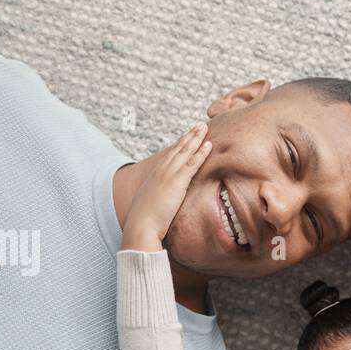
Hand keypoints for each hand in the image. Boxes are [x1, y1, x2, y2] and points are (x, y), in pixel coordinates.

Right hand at [122, 123, 211, 251]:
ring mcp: (169, 174)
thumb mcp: (152, 204)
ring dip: (196, 138)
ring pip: (185, 151)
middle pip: (178, 148)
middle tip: (200, 125)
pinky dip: (201, 153)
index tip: (188, 135)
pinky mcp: (177, 182)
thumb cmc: (146, 220)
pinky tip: (209, 145)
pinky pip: (192, 164)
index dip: (180, 144)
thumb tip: (164, 202)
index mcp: (156, 174)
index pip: (171, 155)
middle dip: (190, 135)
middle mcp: (162, 170)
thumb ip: (160, 199)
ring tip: (205, 127)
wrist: (141, 224)